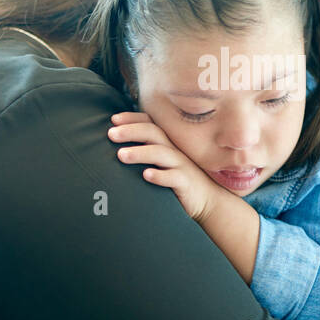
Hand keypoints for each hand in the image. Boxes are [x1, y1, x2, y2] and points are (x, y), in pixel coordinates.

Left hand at [107, 112, 221, 221]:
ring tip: (121, 155)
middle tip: (111, 134)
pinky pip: (174, 177)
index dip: (132, 119)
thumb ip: (146, 152)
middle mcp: (173, 150)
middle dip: (131, 131)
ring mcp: (181, 165)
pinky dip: (160, 175)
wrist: (208, 200)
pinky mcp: (186, 182)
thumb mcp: (162, 162)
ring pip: (161, 153)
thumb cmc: (178, 179)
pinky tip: (146, 175)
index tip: (113, 119)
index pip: (149, 123)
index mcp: (167, 143)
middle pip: (153, 133)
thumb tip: (117, 148)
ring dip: (140, 152)